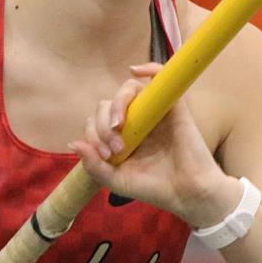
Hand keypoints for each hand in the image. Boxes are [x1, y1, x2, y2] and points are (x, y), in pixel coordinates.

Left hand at [70, 62, 240, 227]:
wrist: (188, 194)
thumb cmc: (155, 188)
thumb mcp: (117, 180)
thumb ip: (94, 165)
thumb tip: (73, 144)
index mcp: (123, 136)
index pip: (98, 121)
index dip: (94, 134)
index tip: (106, 155)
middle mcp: (137, 121)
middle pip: (109, 105)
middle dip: (103, 125)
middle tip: (116, 148)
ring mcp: (154, 112)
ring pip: (129, 90)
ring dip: (118, 104)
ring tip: (118, 126)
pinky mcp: (173, 107)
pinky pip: (160, 77)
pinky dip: (149, 68)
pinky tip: (136, 71)